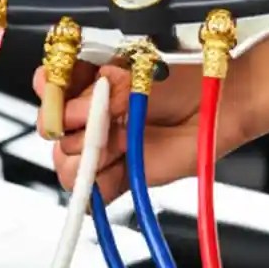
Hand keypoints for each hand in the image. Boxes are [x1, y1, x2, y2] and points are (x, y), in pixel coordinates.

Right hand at [33, 61, 202, 201]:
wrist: (220, 102)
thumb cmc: (185, 77)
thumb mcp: (134, 74)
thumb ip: (98, 95)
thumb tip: (69, 116)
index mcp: (90, 82)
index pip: (49, 88)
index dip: (48, 91)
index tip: (52, 90)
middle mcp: (92, 116)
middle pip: (52, 133)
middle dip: (71, 129)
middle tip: (100, 120)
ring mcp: (104, 147)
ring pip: (67, 165)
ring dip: (87, 157)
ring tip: (119, 144)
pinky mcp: (120, 176)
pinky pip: (91, 193)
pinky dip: (100, 186)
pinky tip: (120, 168)